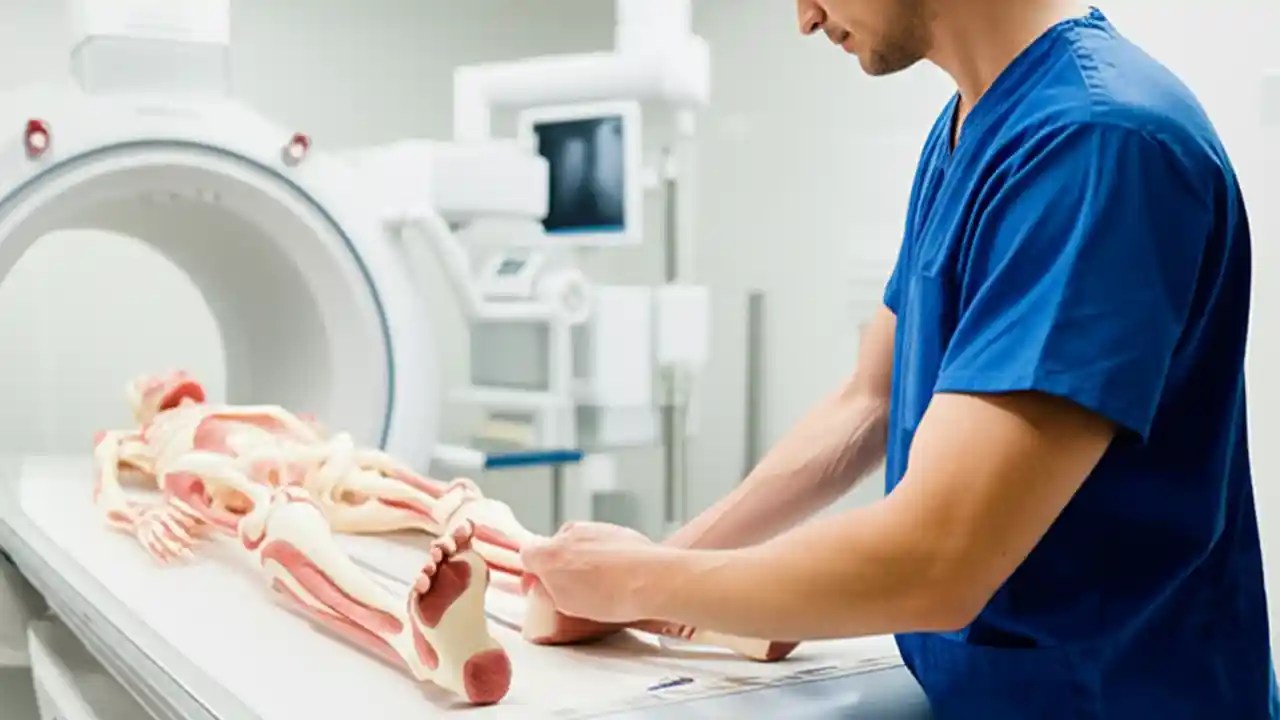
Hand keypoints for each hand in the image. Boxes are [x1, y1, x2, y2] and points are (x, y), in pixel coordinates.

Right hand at [520, 521, 657, 622]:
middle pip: (554, 548)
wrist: (654, 580)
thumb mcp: (565, 604)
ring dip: (582, 561)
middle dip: (559, 567)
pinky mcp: (616, 529)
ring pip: (578, 544)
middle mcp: (569, 532)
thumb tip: (543, 587)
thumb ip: (547, 592)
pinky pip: (601, 543)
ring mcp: (594, 528)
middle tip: (570, 591)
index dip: (532, 575)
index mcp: (549, 552)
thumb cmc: (612, 595)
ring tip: (598, 587)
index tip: (540, 588)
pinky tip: (616, 577)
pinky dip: (603, 557)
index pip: (527, 555)